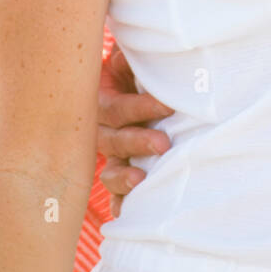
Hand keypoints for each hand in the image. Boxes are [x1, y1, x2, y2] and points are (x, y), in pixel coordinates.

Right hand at [97, 45, 172, 216]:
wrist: (129, 82)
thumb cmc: (134, 68)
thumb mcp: (129, 59)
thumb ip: (127, 58)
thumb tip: (124, 58)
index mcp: (102, 101)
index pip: (116, 109)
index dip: (139, 107)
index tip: (168, 104)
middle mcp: (102, 130)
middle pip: (113, 141)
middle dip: (136, 142)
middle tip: (163, 143)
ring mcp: (111, 154)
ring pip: (110, 169)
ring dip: (123, 177)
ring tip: (141, 181)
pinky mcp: (122, 171)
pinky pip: (116, 192)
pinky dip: (120, 202)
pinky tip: (124, 213)